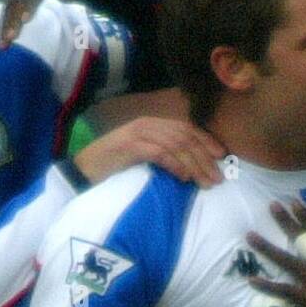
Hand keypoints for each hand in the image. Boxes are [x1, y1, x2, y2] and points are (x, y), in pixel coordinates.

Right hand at [75, 118, 224, 186]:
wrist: (84, 170)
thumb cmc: (115, 167)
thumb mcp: (144, 157)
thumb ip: (164, 155)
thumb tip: (191, 167)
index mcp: (152, 124)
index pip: (186, 128)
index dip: (206, 141)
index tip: (221, 157)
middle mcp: (147, 124)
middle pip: (184, 136)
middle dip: (204, 157)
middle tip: (217, 178)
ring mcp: (137, 134)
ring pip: (175, 145)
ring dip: (193, 164)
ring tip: (204, 182)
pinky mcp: (129, 147)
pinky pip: (158, 153)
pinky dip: (174, 164)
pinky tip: (183, 178)